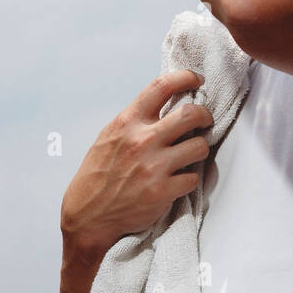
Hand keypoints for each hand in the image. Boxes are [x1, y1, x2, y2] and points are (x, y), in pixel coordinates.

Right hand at [60, 70, 213, 250]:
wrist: (88, 215)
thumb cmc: (99, 175)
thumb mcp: (110, 136)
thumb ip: (136, 120)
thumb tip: (165, 105)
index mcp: (128, 122)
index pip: (162, 86)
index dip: (185, 77)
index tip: (196, 79)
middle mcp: (142, 140)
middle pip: (191, 114)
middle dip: (204, 115)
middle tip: (204, 120)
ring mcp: (154, 166)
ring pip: (200, 146)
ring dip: (200, 149)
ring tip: (191, 153)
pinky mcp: (163, 192)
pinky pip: (193, 177)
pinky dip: (189, 178)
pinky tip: (179, 179)